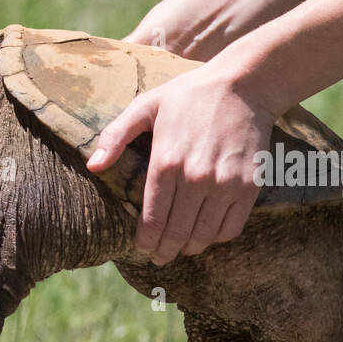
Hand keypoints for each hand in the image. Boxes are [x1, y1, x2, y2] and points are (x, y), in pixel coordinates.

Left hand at [86, 64, 273, 263]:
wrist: (244, 84)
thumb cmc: (189, 96)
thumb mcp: (145, 106)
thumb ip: (115, 136)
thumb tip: (93, 166)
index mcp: (166, 163)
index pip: (152, 220)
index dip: (145, 241)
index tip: (142, 247)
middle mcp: (196, 178)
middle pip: (176, 234)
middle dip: (164, 251)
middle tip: (159, 257)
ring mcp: (225, 184)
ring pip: (203, 236)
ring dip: (189, 247)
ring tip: (181, 247)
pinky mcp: (250, 186)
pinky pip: (231, 228)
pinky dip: (217, 237)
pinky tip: (208, 232)